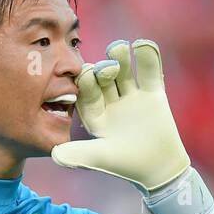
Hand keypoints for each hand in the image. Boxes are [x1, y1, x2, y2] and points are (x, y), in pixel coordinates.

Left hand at [51, 38, 189, 192]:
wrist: (159, 168)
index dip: (86, 82)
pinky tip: (144, 45)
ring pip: (125, 71)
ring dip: (122, 58)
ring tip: (120, 47)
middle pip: (104, 79)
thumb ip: (78, 155)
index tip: (87, 74)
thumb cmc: (126, 165)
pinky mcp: (153, 92)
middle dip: (104, 70)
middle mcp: (110, 101)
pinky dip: (148, 58)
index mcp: (95, 113)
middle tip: (107, 65)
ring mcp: (131, 95)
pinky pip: (149, 71)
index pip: (87, 93)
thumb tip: (54, 154)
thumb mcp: (101, 157)